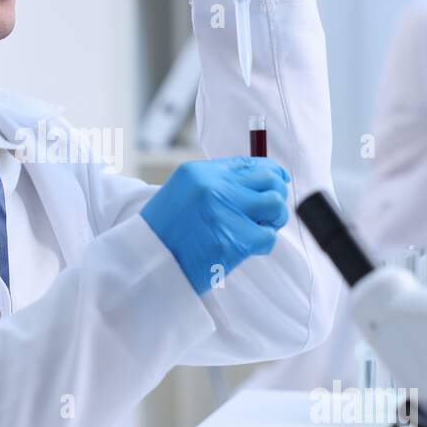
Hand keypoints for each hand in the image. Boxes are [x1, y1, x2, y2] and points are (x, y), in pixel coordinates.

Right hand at [141, 157, 290, 295]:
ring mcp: (223, 212)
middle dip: (275, 197)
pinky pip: (268, 237)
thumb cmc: (167, 233)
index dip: (272, 172)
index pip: (251, 163)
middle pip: (269, 181)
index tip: (280, 181)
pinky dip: (262, 245)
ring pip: (275, 206)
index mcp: (199, 172)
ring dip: (272, 220)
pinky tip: (243, 249)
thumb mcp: (185, 195)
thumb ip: (218, 185)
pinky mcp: (233, 240)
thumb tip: (265, 180)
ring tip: (255, 231)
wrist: (146, 263)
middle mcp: (212, 186)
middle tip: (267, 215)